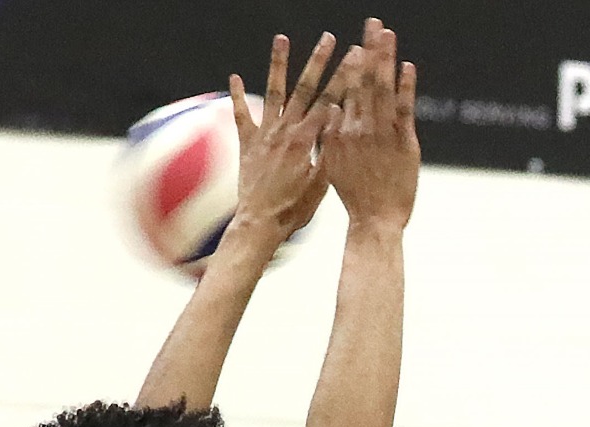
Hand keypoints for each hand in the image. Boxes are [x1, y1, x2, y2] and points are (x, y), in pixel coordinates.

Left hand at [227, 33, 344, 236]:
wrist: (261, 224)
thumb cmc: (294, 209)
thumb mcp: (321, 183)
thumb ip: (329, 150)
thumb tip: (341, 120)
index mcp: (307, 140)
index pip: (331, 101)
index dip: (344, 77)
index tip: (355, 58)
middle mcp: (285, 131)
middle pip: (305, 88)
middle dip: (318, 61)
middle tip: (328, 39)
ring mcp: (265, 134)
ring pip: (273, 91)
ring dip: (278, 64)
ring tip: (282, 39)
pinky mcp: (247, 143)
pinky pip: (241, 115)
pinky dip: (237, 96)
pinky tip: (233, 77)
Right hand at [323, 18, 419, 226]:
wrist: (374, 221)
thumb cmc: (353, 198)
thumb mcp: (332, 166)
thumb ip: (331, 137)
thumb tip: (331, 111)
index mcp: (342, 132)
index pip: (347, 90)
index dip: (352, 65)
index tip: (355, 44)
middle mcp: (361, 128)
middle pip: (365, 81)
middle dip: (369, 50)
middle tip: (373, 23)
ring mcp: (383, 135)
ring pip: (383, 89)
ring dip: (386, 59)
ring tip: (387, 34)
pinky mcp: (404, 144)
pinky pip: (404, 111)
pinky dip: (406, 88)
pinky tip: (407, 67)